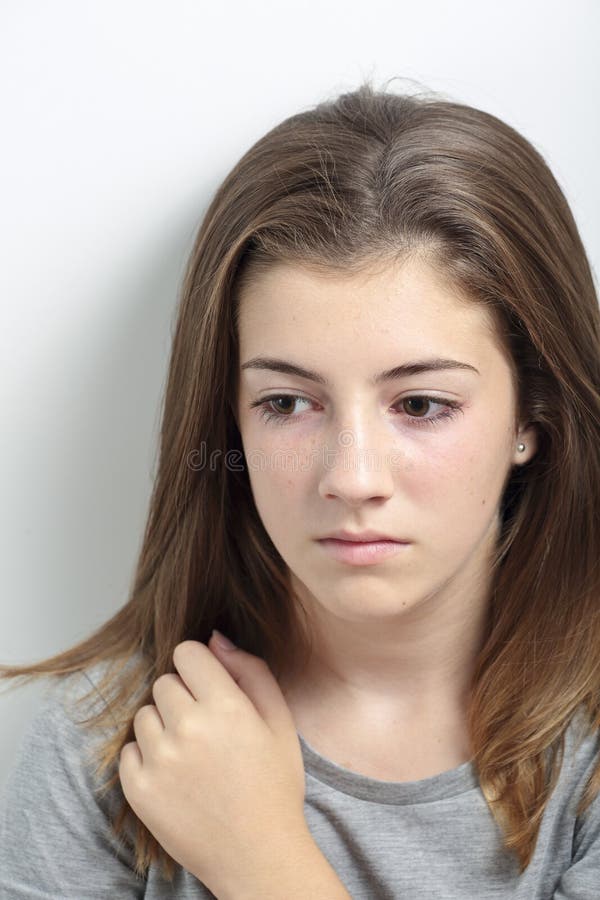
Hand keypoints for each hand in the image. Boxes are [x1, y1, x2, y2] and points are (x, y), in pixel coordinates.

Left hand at [118, 634, 307, 894]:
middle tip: (205, 727)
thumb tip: (216, 639)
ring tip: (190, 753)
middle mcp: (188, 728)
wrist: (258, 855)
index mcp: (226, 706)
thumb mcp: (280, 721)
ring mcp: (160, 760)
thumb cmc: (273, 786)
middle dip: (183, 696)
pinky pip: (129, 751)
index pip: (187, 653)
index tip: (208, 684)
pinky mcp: (139, 790)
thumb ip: (251, 671)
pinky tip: (175, 775)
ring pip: (145, 714)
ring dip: (163, 726)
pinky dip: (147, 758)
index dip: (199, 665)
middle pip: (165, 682)